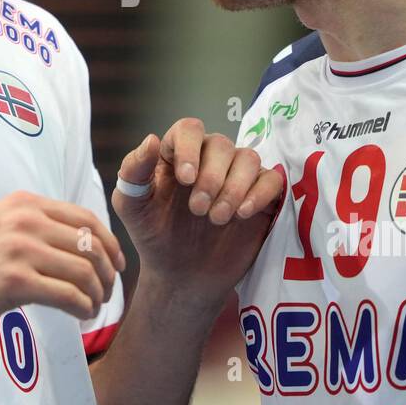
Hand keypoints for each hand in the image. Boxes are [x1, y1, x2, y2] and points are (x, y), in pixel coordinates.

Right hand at [0, 190, 124, 331]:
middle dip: (108, 273)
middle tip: (107, 293)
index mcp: (25, 204)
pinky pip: (68, 296)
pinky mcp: (14, 282)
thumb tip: (75, 243)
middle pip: (91, 245)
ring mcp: (20, 250)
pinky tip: (81, 316)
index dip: (110, 242)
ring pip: (85, 271)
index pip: (86, 218)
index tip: (117, 264)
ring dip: (98, 294)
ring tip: (94, 308)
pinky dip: (84, 308)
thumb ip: (31, 226)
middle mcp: (26, 221)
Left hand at [112, 118, 283, 304]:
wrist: (181, 275)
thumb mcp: (132, 206)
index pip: (189, 129)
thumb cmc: (154, 235)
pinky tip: (242, 214)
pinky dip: (260, 193)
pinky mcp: (262, 197)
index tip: (185, 179)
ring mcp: (238, 176)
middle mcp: (210, 158)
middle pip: (221, 144)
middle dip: (211, 177)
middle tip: (198, 211)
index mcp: (178, 152)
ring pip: (248, 158)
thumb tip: (151, 138)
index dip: (189, 149)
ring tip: (217, 218)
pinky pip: (273, 179)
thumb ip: (133, 172)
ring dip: (234, 187)